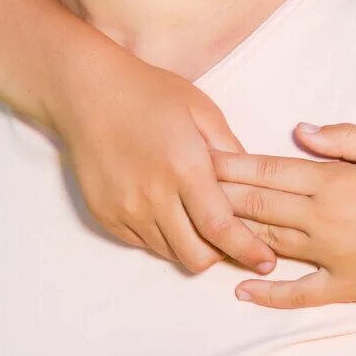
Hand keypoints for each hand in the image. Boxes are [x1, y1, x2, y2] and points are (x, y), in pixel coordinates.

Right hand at [49, 42, 276, 273]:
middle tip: (229, 235)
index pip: (221, 228)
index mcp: (185, 168)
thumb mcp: (202, 110)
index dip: (247, 250)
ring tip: (196, 216)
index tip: (267, 262)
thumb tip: (253, 181)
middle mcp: (154, 197)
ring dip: (190, 244)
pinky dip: (162, 236)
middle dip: (220, 254)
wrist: (88, 93)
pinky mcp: (106, 216)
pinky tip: (166, 208)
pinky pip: (143, 243)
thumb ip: (231, 149)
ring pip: (170, 253)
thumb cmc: (150, 94)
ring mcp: (126, 210)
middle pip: (196, 256)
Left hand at [213, 123, 355, 307]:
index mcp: (335, 183)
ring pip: (269, 245)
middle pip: (258, 206)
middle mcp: (323, 222)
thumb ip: (347, 138)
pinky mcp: (343, 288)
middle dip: (218, 195)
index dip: (231, 164)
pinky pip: (297, 294)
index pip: (269, 171)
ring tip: (197, 227)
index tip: (199, 155)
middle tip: (182, 185)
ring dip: (231, 236)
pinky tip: (240, 289)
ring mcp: (330, 259)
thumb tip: (301, 130)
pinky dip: (266, 293)